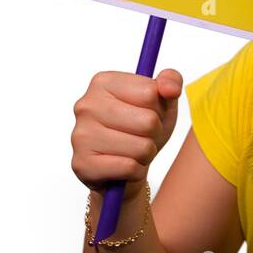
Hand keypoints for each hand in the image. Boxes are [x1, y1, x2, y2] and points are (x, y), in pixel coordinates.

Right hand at [71, 69, 182, 193]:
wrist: (124, 170)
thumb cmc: (142, 130)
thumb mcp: (162, 101)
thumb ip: (171, 81)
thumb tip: (171, 88)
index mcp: (103, 82)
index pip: (150, 93)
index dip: (158, 109)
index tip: (146, 113)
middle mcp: (86, 105)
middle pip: (148, 121)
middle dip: (154, 133)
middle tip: (141, 136)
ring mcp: (80, 135)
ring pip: (141, 147)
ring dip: (146, 154)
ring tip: (133, 151)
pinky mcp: (82, 164)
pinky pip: (129, 168)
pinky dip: (136, 171)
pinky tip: (125, 167)